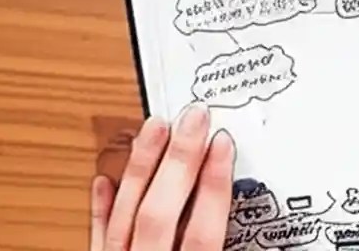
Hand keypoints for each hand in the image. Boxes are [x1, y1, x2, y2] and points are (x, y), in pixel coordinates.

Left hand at [90, 104, 234, 250]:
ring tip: (154, 128)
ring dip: (140, 168)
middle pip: (159, 213)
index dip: (214, 185)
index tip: (222, 144)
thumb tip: (262, 239)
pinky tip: (104, 180)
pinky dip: (101, 208)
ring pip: (125, 215)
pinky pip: (96, 237)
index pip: (202, 232)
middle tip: (193, 119)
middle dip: (178, 161)